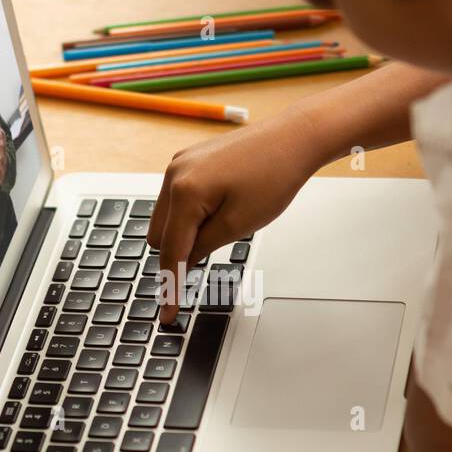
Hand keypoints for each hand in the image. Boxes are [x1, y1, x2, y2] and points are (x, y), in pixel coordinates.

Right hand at [147, 105, 320, 321]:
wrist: (293, 138)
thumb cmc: (274, 175)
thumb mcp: (238, 224)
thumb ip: (203, 247)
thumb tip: (183, 261)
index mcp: (184, 191)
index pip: (170, 251)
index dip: (170, 286)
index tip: (168, 313)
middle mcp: (174, 174)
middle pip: (158, 235)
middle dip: (180, 251)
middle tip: (217, 248)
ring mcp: (179, 163)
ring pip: (165, 217)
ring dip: (185, 231)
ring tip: (227, 220)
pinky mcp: (188, 159)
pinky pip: (176, 197)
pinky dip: (190, 213)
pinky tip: (221, 207)